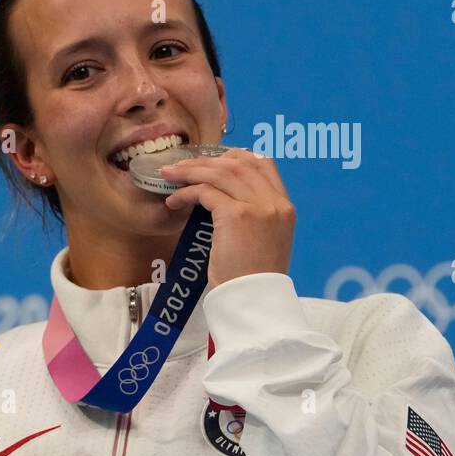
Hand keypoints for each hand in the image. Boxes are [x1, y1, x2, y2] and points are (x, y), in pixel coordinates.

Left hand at [160, 148, 295, 286]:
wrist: (253, 299)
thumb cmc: (251, 278)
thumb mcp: (262, 241)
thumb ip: (252, 216)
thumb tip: (220, 200)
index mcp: (284, 207)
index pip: (264, 164)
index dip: (236, 156)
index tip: (212, 160)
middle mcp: (274, 202)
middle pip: (238, 164)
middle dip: (205, 161)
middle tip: (180, 167)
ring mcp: (258, 207)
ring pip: (220, 173)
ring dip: (191, 172)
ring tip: (170, 177)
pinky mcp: (237, 215)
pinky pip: (205, 192)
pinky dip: (186, 193)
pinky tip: (173, 202)